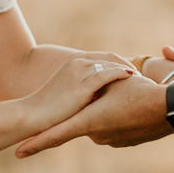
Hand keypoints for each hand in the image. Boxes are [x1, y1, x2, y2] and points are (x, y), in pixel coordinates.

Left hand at [15, 73, 171, 157]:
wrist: (172, 109)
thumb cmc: (141, 91)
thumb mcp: (111, 82)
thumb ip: (92, 86)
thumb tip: (84, 88)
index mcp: (88, 122)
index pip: (55, 135)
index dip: (35, 143)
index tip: (17, 152)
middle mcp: (97, 135)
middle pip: (82, 119)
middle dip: (89, 107)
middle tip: (109, 94)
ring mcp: (111, 140)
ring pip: (98, 121)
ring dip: (106, 110)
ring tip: (127, 98)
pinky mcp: (124, 142)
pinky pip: (114, 126)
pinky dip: (119, 116)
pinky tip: (135, 107)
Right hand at [19, 53, 133, 137]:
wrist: (31, 114)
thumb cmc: (47, 109)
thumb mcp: (67, 95)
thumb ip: (82, 91)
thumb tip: (99, 98)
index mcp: (74, 62)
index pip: (103, 57)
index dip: (120, 63)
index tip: (133, 74)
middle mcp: (77, 62)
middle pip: (110, 57)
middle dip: (127, 64)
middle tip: (143, 77)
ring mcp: (80, 71)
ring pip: (111, 63)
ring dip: (129, 69)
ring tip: (142, 80)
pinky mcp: (83, 84)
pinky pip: (109, 73)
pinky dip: (123, 73)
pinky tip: (134, 78)